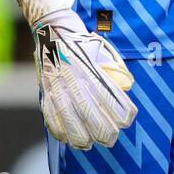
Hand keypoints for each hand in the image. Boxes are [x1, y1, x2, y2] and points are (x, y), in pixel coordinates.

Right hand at [15, 0, 138, 149]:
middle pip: (91, 116)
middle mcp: (74, 81)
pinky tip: (67, 138)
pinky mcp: (46, 91)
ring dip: (81, 137)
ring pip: (70, 122)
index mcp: (91, 70)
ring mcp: (58, 87)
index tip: (127, 120)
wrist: (52, 29)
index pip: (110, 99)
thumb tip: (127, 86)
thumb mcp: (102, 51)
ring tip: (89, 143)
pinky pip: (51, 116)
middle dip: (104, 132)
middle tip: (111, 139)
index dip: (122, 113)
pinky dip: (59, 130)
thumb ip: (113, 69)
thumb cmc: (82, 42)